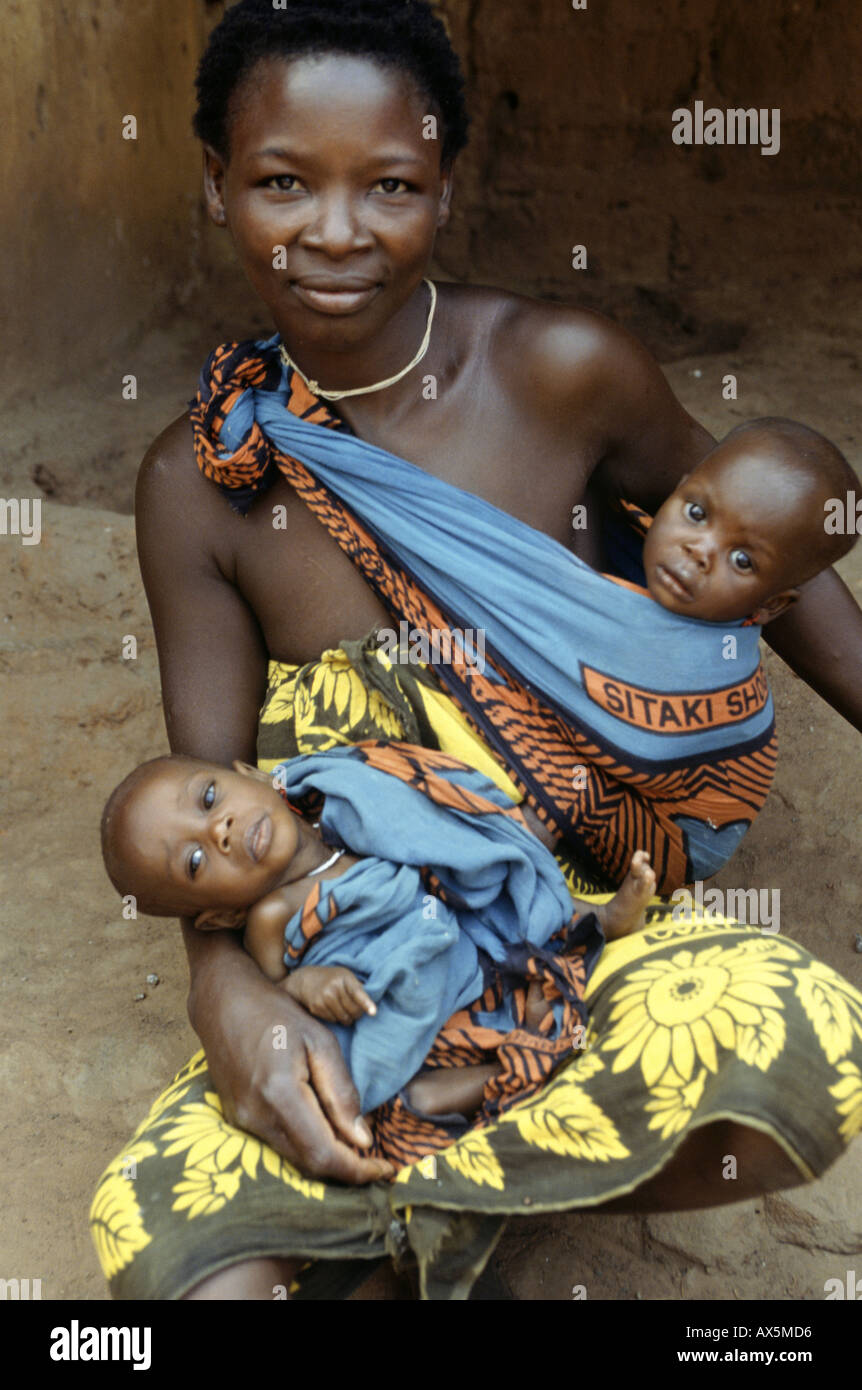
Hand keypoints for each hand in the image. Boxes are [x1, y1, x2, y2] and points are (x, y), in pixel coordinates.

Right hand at [187, 932, 392, 1184]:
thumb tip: (363, 1139)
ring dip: (327, 1157)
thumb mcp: (320, 1042)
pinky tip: (326, 1130)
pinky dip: (306, 1145)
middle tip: (376, 1160)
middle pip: (308, 1163)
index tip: (386, 1168)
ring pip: (293, 1158)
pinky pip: (278, 1144)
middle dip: (347, 1169)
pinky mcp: (237, 1119)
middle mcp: (256, 1116)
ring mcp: (242, 1121)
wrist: (224, 1003)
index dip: (357, 1170)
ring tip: (355, 1144)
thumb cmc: (277, 1014)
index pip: (323, 1153)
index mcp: (279, 1094)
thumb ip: (341, 1092)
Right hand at [283, 965, 377, 1024]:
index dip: (366, 1003)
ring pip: (344, 1018)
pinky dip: (336, 1018)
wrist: (306, 979)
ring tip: (345, 1011)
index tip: (373, 1012)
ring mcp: (324, 998)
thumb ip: (357, 987)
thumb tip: (369, 1004)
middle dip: (357, 1014)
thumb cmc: (331, 978)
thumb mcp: (345, 976)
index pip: (358, 992)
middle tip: (356, 1012)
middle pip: (353, 1010)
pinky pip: (333, 1020)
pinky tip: (333, 1010)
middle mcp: (333, 987)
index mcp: (344, 978)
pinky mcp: (316, 1007)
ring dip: (347, 1018)